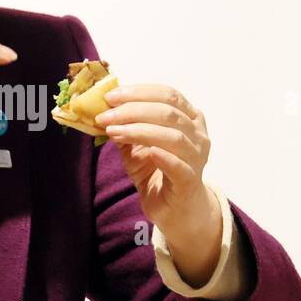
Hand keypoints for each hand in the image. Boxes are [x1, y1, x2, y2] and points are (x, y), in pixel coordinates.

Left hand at [93, 84, 221, 284]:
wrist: (173, 208)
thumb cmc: (156, 171)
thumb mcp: (135, 145)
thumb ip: (124, 127)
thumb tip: (103, 111)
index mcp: (188, 117)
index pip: (167, 94)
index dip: (138, 92)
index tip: (111, 96)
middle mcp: (197, 134)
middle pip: (168, 112)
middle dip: (133, 110)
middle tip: (106, 115)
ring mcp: (197, 158)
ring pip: (173, 136)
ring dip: (139, 130)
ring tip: (114, 132)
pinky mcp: (191, 181)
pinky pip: (179, 166)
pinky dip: (163, 156)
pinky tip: (146, 152)